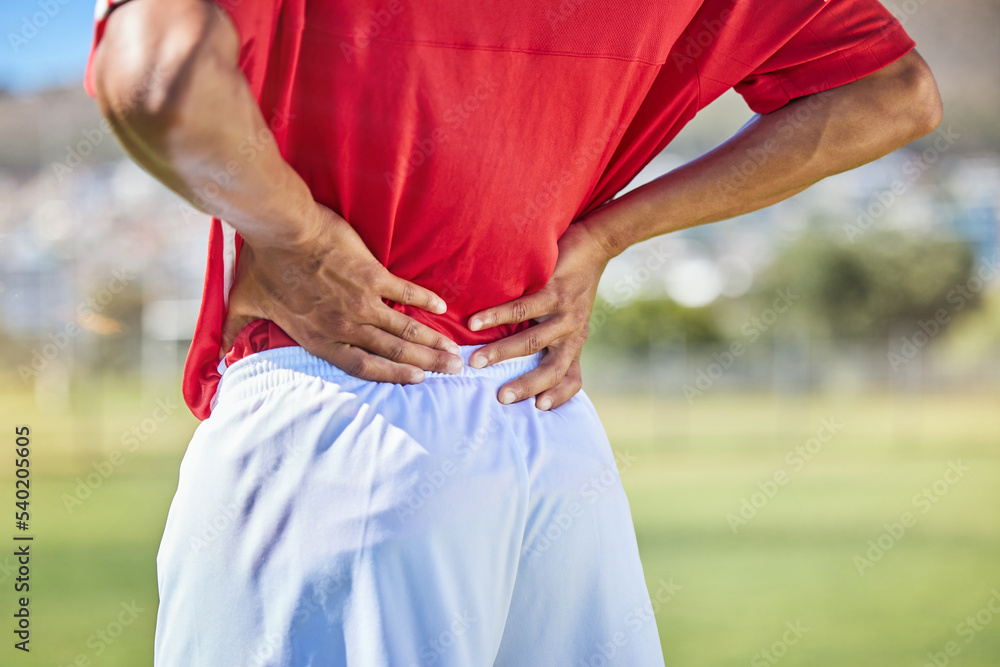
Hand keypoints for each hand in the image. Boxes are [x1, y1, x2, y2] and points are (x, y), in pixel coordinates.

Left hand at [220, 202, 463, 381]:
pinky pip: (404, 292)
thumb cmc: (262, 264)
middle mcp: (344, 324)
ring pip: (403, 328)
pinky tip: (443, 308)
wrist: (280, 229)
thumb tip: (217, 356)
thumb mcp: (244, 302)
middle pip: (391, 351)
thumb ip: (236, 331)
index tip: (415, 382)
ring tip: (454, 350)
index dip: (391, 376)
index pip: (362, 365)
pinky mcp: (371, 275)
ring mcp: (360, 301)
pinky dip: (423, 300)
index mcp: (318, 336)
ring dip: (431, 341)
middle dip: (423, 364)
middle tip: (450, 371)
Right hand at [465, 222, 609, 409]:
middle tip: (500, 398)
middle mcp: (573, 333)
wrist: (594, 245)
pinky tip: (475, 321)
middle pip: (552, 369)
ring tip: (475, 362)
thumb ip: (550, 339)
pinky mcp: (555, 291)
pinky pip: (522, 308)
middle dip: (525, 385)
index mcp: (574, 343)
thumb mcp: (568, 318)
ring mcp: (565, 313)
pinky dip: (496, 317)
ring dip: (501, 353)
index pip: (573, 379)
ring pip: (532, 341)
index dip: (559, 396)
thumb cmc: (572, 285)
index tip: (538, 409)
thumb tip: (513, 360)